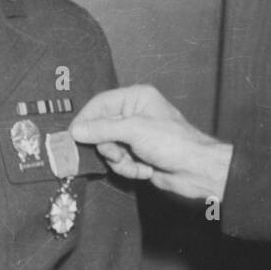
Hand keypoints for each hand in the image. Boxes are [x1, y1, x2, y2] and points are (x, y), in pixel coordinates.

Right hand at [70, 84, 232, 202]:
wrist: (196, 170)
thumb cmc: (175, 143)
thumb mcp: (135, 131)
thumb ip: (103, 129)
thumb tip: (78, 130)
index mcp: (136, 98)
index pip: (100, 104)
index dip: (86, 120)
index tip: (74, 135)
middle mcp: (135, 115)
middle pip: (101, 129)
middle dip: (109, 146)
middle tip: (117, 152)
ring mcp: (136, 136)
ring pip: (109, 149)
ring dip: (120, 161)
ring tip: (137, 162)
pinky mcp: (138, 155)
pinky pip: (119, 162)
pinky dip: (129, 169)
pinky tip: (146, 169)